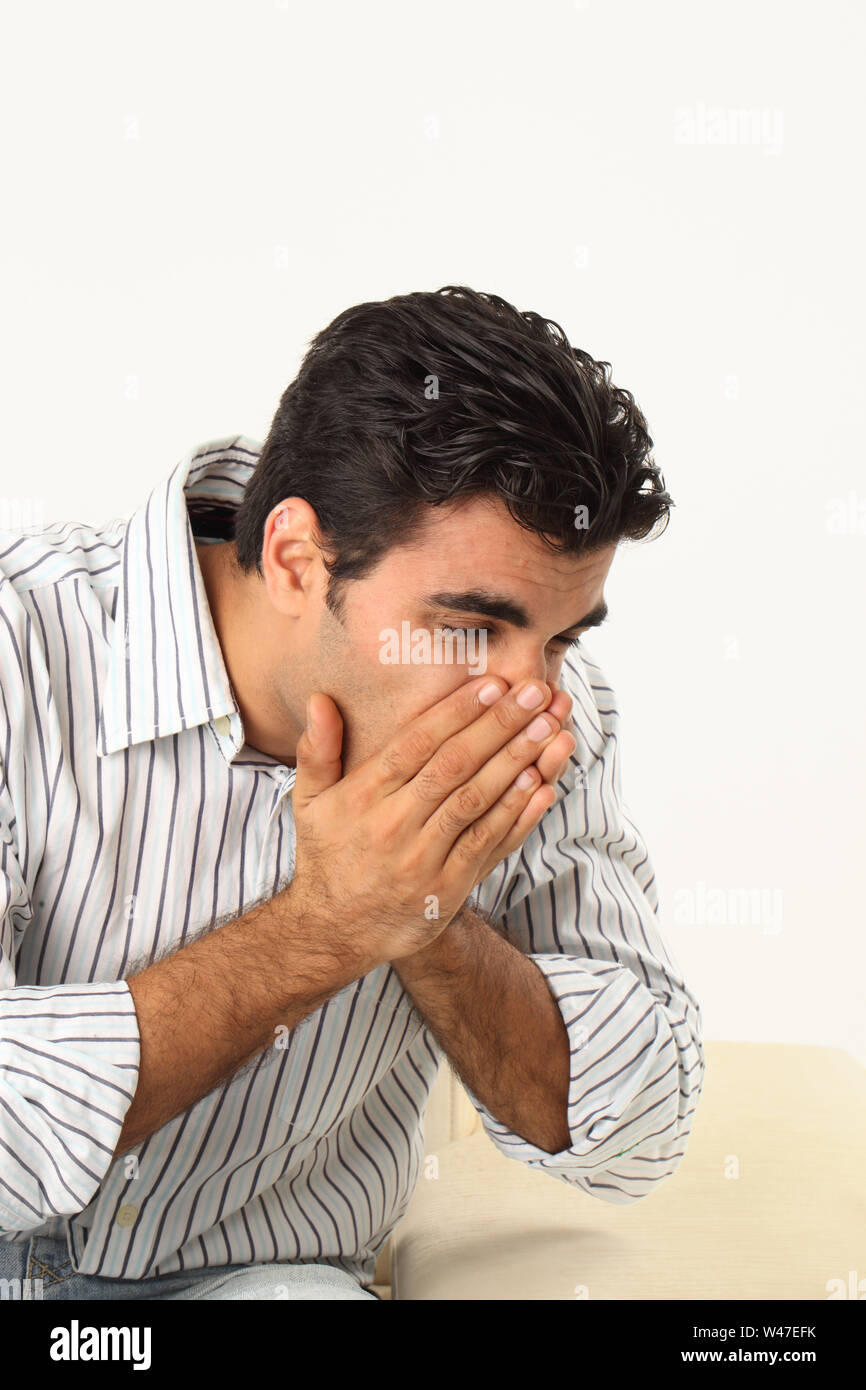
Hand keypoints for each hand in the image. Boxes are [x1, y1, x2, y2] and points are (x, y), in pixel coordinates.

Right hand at [288, 676, 575, 967]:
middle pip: (455, 766)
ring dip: (517, 762)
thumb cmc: (327, 855)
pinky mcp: (446, 889)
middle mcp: (393, 825)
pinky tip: (543, 785)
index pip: (416, 744)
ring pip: (477, 801)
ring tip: (550, 728)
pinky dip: (518, 814)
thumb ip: (317, 748)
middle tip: (537, 693)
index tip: (493, 683)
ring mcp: (422, 860)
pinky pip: (487, 845)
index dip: (457, 712)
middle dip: (500, 726)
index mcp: (362, 796)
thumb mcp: (309, 801)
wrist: (333, 932)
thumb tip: (319, 699)